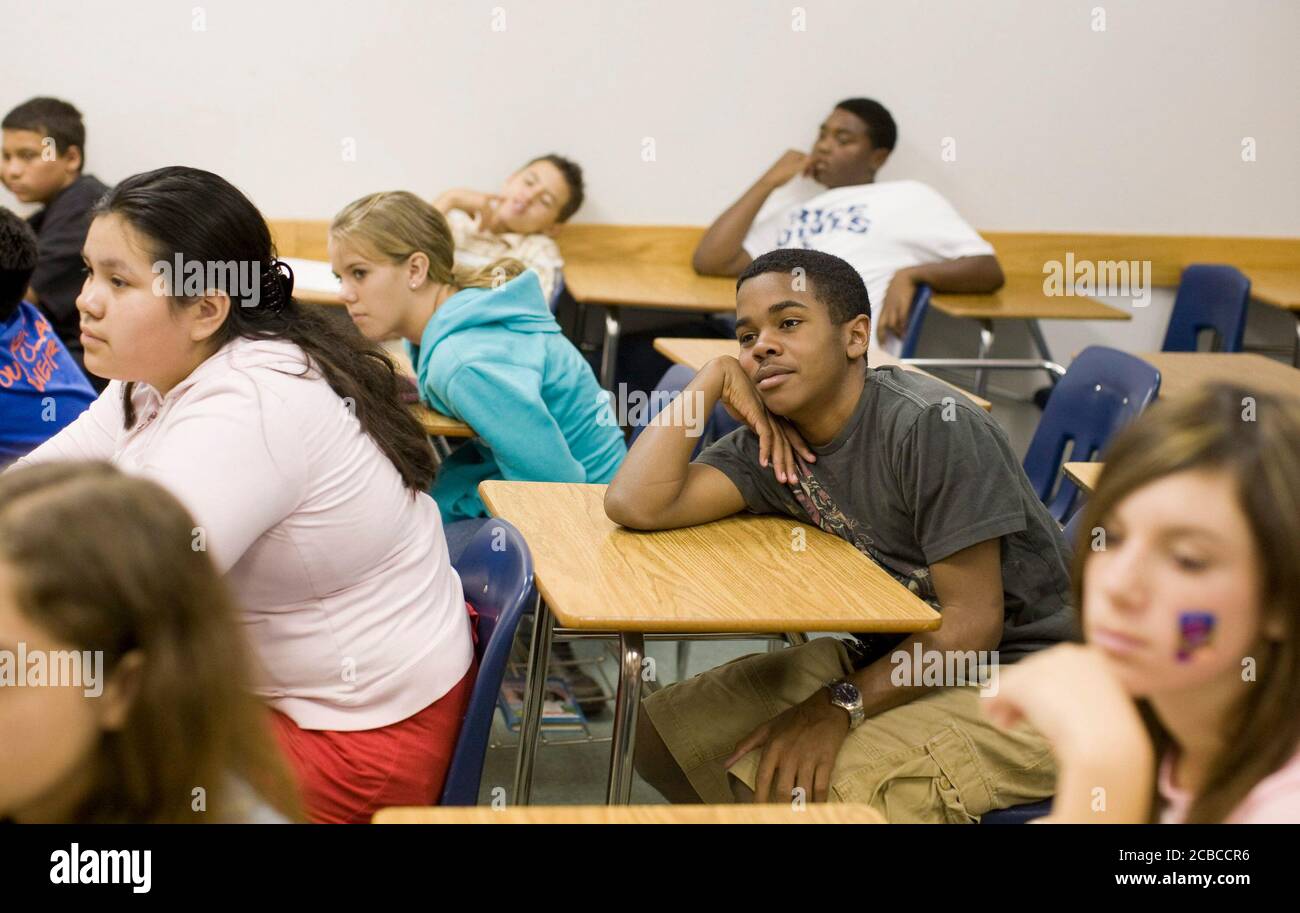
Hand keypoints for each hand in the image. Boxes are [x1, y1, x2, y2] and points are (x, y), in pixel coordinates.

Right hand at [449, 189, 502, 226]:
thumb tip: (474, 220)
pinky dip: (483, 224)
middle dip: (489, 221)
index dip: (499, 198)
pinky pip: (486, 216)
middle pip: (491, 212)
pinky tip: (479, 229)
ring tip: (479, 231)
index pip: (493, 197)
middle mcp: (484, 197)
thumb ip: (472, 213)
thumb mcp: (466, 208)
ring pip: (489, 215)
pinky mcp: (483, 204)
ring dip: (485, 224)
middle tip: (482, 230)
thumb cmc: (457, 203)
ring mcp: (484, 200)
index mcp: (481, 196)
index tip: (505, 200)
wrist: (452, 198)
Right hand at [707, 356, 814, 484]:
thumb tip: (757, 432)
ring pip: (778, 443)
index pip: (789, 435)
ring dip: (779, 463)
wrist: (726, 376)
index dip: (798, 450)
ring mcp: (767, 415)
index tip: (806, 464)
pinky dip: (765, 451)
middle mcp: (773, 415)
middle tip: (795, 481)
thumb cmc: (734, 393)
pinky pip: (764, 436)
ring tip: (782, 479)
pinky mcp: (757, 414)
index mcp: (773, 414)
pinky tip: (764, 464)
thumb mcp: (748, 412)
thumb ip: (755, 423)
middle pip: (787, 442)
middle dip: (791, 463)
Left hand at [723, 689, 849, 803]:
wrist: (826, 708)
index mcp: (773, 747)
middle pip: (783, 790)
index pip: (762, 778)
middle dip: (780, 807)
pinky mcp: (826, 761)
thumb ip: (745, 745)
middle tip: (778, 816)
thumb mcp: (767, 727)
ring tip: (795, 814)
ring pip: (803, 792)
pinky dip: (819, 802)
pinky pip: (821, 787)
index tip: (757, 811)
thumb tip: (726, 764)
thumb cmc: (794, 718)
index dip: (759, 798)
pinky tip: (816, 808)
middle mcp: (789, 755)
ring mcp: (808, 758)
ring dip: (800, 806)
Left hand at [759, 149, 811, 189]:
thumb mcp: (798, 167)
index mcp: (793, 152)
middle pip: (804, 160)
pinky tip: (796, 176)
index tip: (812, 173)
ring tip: (803, 177)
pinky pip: (795, 167)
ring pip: (799, 164)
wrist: (770, 181)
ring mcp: (786, 160)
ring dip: (803, 170)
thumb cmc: (783, 174)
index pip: (807, 157)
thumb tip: (817, 156)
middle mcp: (789, 154)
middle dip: (807, 168)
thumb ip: (808, 161)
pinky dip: (798, 171)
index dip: (811, 165)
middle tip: (808, 176)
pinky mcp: (784, 166)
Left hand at [876, 269, 916, 343]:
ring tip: (900, 340)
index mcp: (885, 307)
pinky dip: (902, 326)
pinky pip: (901, 317)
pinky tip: (905, 332)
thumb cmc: (902, 288)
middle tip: (884, 347)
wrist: (908, 276)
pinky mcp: (903, 303)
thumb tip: (899, 325)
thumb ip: (894, 309)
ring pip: (892, 323)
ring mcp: (895, 306)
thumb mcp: (895, 298)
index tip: (879, 343)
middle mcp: (888, 307)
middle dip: (882, 336)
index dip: (877, 334)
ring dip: (895, 332)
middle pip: (882, 325)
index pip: (878, 323)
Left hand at [983, 644, 1146, 763]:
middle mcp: (1068, 654)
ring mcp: (1046, 665)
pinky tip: (998, 722)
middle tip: (1017, 720)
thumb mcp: (1095, 710)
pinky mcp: (1025, 681)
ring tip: (1006, 723)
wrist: (1108, 748)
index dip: (1045, 690)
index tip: (1043, 711)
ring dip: (1007, 701)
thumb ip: (1072, 698)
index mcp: (1092, 658)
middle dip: (1024, 696)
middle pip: (1033, 671)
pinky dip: (993, 705)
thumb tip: (1044, 704)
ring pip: (1014, 679)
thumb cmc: (1108, 740)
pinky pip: (998, 690)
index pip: (1057, 668)